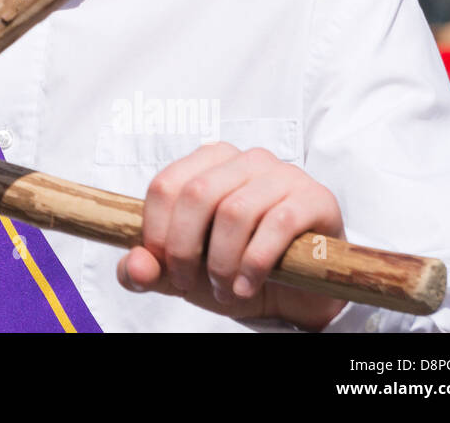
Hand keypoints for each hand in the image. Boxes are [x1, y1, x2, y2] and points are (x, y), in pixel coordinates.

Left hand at [116, 142, 347, 329]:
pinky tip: (247, 286)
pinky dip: (254, 263)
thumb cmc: (234, 266)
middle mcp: (244, 159)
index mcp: (207, 162)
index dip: (156, 231)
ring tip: (223, 290)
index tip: (160, 266)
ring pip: (235, 210)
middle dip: (185, 249)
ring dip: (222, 262)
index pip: (165, 185)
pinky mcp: (314, 198)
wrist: (296, 288)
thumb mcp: (183, 271)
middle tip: (187, 284)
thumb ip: (148, 269)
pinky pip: (277, 224)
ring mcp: (282, 174)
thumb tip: (135, 266)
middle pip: (197, 194)